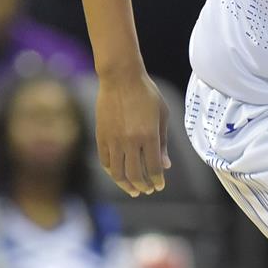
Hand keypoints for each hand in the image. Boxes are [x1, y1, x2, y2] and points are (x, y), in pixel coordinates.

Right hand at [95, 70, 170, 196]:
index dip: (157, 181)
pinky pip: (105, 161)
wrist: (120, 78)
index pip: (153, 168)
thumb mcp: (162, 115)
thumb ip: (163, 143)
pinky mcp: (101, 136)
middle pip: (135, 175)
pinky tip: (118, 174)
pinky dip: (112, 172)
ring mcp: (114, 140)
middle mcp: (130, 141)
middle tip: (147, 190)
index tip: (159, 186)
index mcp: (149, 136)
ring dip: (126, 185)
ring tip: (133, 190)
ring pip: (118, 173)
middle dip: (143, 186)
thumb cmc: (146, 93)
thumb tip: (165, 166)